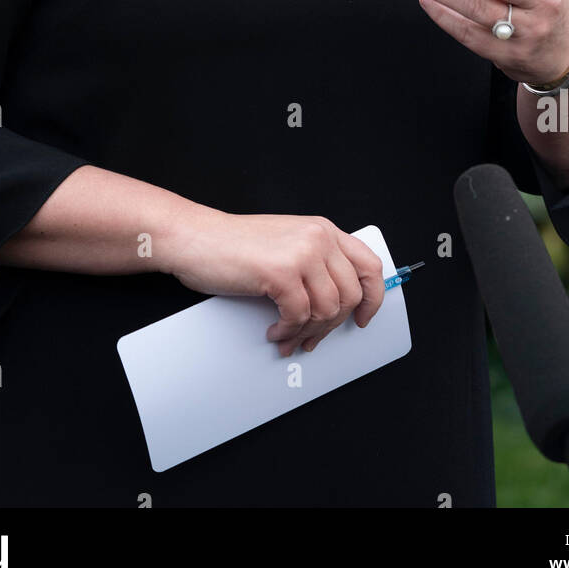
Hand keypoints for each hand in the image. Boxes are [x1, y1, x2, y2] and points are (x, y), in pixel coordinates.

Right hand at [164, 204, 385, 356]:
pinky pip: (300, 317)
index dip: (373, 298)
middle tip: (311, 338)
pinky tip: (275, 330)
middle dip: (331, 326)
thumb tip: (336, 303)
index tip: (363, 318)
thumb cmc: (234, 245)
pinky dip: (289, 331)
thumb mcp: (286, 243)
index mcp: (323, 230)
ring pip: (327, 310)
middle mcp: (318, 237)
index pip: (369, 266)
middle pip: (350, 296)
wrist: (195, 238)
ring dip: (307, 332)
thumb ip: (314, 263)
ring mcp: (302, 253)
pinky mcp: (282, 273)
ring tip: (288, 335)